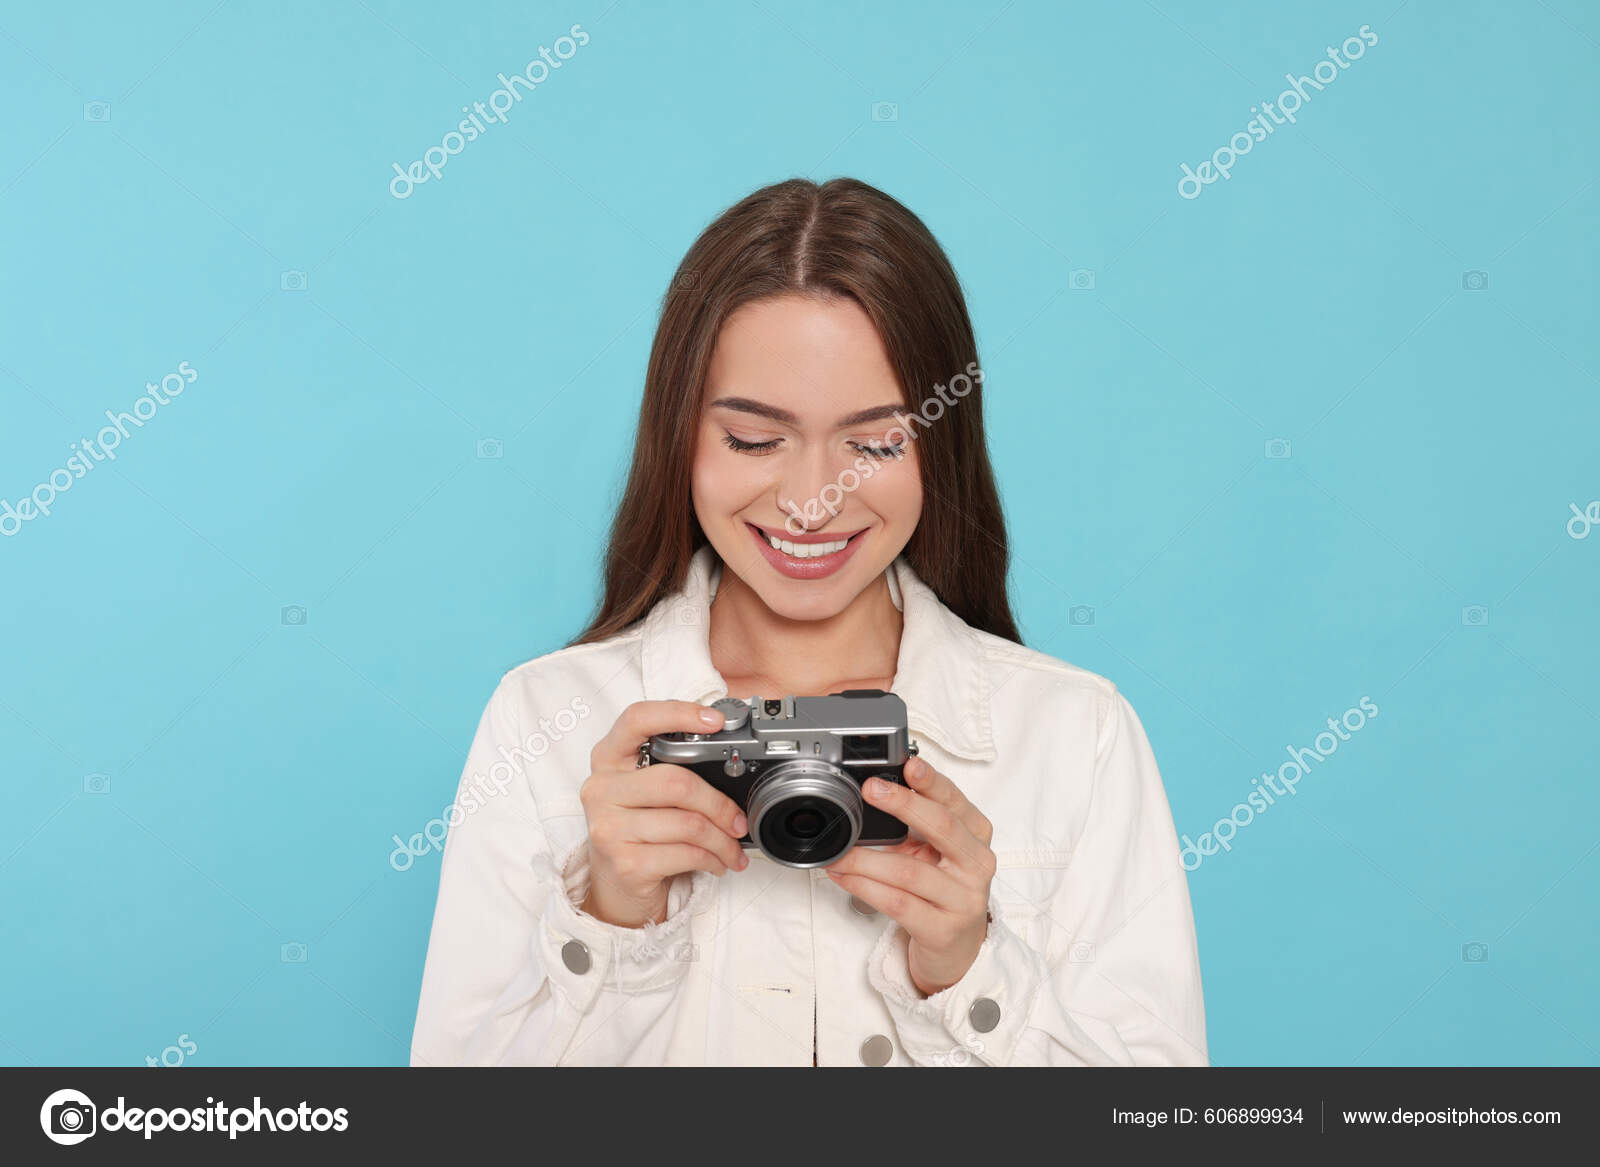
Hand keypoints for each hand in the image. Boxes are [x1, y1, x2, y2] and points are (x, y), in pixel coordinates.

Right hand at [578, 701, 750, 927]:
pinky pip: (686, 855)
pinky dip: (713, 860)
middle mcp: (600, 788)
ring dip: (723, 841)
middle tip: (739, 821)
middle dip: (720, 804)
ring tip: (733, 849)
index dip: (679, 713)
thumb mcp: (645, 792)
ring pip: (688, 824)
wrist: (615, 887)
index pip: (637, 719)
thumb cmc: (639, 831)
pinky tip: (717, 863)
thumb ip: (673, 769)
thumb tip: (732, 764)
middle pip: (677, 781)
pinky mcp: (624, 863)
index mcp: (608, 759)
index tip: (716, 720)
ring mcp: (608, 827)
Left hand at [826, 756, 994, 995]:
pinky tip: (845, 877)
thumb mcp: (935, 851)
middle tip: (870, 790)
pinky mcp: (943, 929)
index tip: (909, 764)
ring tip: (839, 851)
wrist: (957, 947)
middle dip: (903, 805)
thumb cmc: (942, 889)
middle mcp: (977, 864)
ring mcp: (963, 899)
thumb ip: (916, 824)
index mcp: (976, 835)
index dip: (932, 782)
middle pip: (942, 827)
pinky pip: (898, 903)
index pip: (956, 802)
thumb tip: (873, 793)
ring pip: (910, 871)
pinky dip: (865, 887)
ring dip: (866, 858)